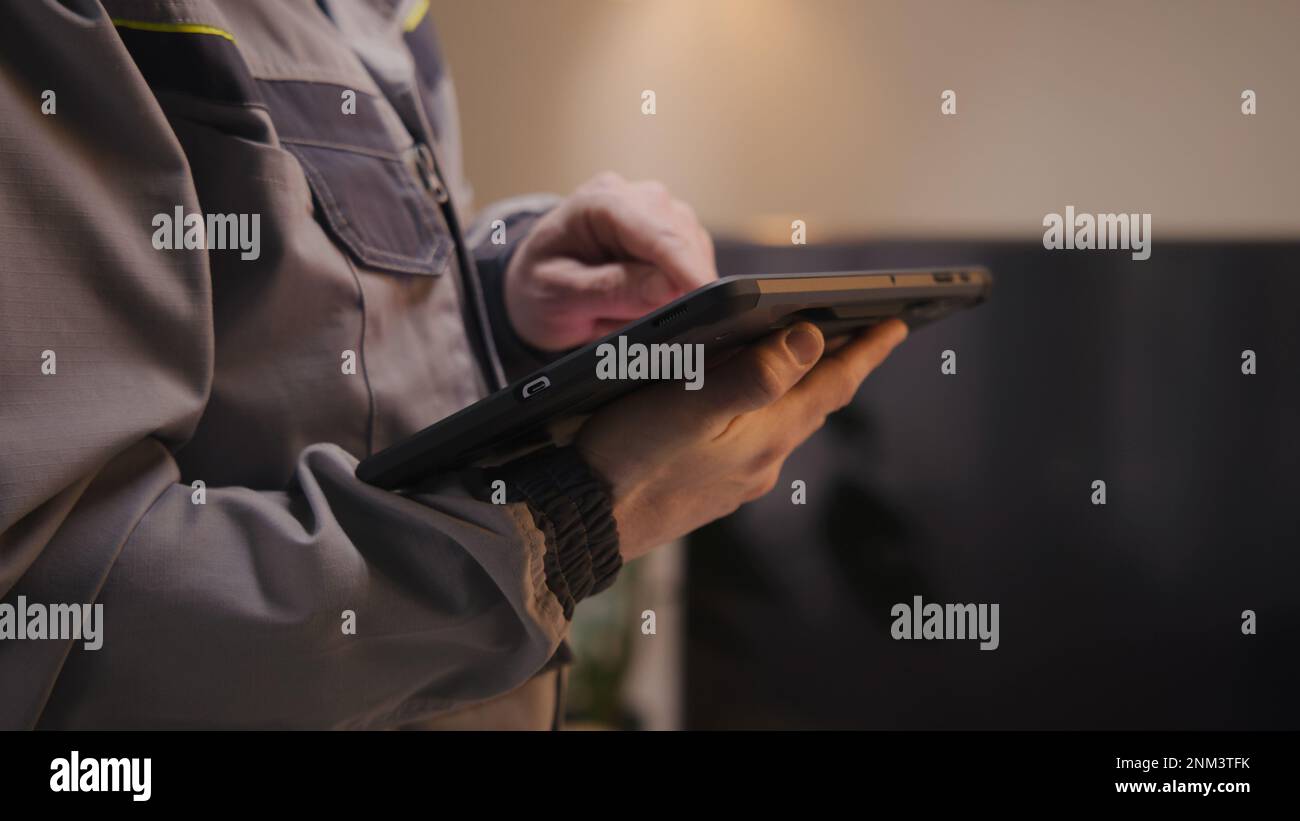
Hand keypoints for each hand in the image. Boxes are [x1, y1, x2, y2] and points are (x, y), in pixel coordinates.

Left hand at [504, 172, 716, 350]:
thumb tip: (667, 289)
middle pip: (683, 241)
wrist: (536, 285)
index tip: (709, 299)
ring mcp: (659, 213)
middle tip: (642, 328)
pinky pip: (693, 266)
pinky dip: (678, 292)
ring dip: (674, 293)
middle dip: (678, 288)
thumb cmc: (540, 287)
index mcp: (600, 201)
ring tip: (624, 314)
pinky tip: (645, 305)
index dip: (687, 268)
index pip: (657, 233)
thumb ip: (610, 290)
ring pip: (694, 255)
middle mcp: (636, 196)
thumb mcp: (559, 296)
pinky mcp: (674, 234)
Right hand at [575, 318, 908, 559]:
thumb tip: (812, 339)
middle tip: (863, 335)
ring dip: (800, 390)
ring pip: (783, 424)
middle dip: (838, 367)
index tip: (898, 323)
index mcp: (767, 435)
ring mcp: (737, 481)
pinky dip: (762, 413)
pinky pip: (751, 442)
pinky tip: (743, 409)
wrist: (585, 524)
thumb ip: (754, 374)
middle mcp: (762, 462)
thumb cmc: (631, 457)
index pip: (834, 384)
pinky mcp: (709, 490)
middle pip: (814, 404)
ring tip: (808, 363)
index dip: (867, 350)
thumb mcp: (691, 403)